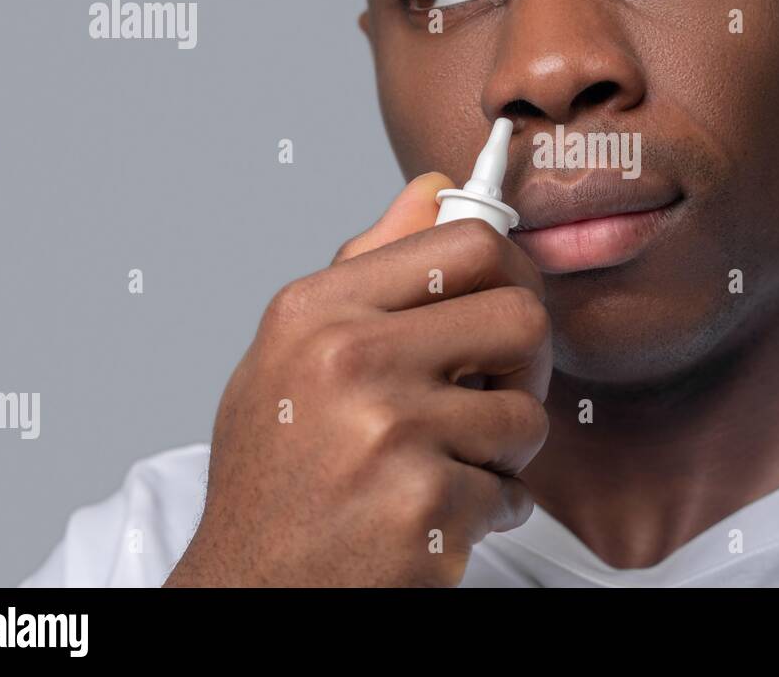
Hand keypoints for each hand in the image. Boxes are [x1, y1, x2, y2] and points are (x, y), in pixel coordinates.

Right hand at [163, 172, 551, 586]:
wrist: (251, 590)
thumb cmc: (277, 472)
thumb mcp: (292, 353)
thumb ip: (368, 266)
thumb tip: (435, 189)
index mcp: (318, 310)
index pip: (467, 240)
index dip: (511, 272)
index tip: (506, 305)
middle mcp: (348, 359)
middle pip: (521, 317)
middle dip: (525, 366)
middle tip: (496, 395)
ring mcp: (389, 432)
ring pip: (527, 415)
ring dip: (503, 453)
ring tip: (447, 467)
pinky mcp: (424, 504)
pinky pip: (513, 492)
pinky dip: (488, 512)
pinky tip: (433, 517)